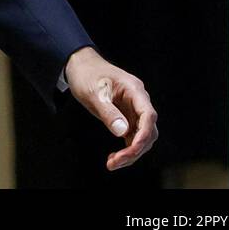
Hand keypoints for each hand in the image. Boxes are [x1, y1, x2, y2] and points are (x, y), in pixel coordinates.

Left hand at [63, 46, 158, 170]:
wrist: (80, 66)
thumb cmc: (87, 74)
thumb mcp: (93, 93)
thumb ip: (108, 112)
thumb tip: (122, 132)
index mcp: (134, 90)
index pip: (148, 115)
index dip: (143, 135)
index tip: (132, 149)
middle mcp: (138, 101)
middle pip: (148, 130)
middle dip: (135, 149)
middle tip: (116, 162)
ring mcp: (134, 109)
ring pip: (142, 136)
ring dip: (131, 152)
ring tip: (113, 163)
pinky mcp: (127, 117)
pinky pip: (133, 136)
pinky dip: (126, 148)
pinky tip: (114, 157)